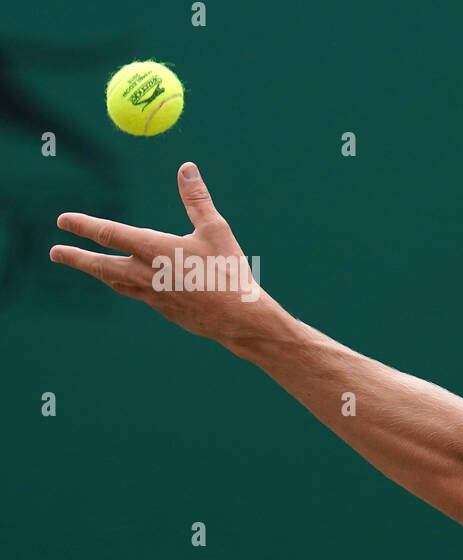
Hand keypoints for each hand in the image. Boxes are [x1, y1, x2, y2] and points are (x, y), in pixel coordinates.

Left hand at [49, 161, 285, 345]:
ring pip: (115, 281)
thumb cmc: (229, 272)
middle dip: (75, 257)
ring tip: (84, 265)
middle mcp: (147, 273)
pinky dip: (124, 284)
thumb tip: (186, 168)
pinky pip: (136, 293)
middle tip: (55, 253)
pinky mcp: (163, 309)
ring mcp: (152, 295)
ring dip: (96, 271)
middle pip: (101, 264)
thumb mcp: (215, 230)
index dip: (84, 225)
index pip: (110, 234)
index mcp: (155, 250)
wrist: (239, 319)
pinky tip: (127, 282)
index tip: (64, 220)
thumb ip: (197, 199)